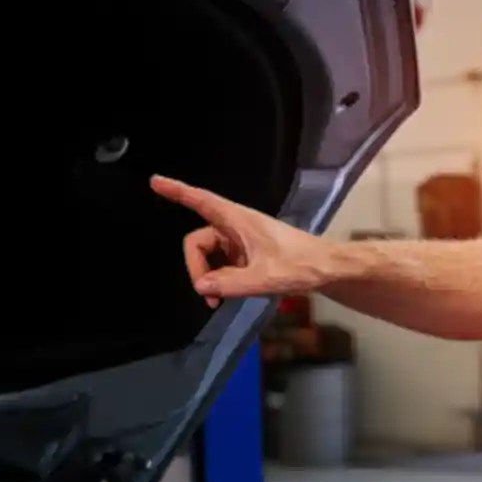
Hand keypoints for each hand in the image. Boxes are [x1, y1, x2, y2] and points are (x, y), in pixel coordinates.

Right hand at [150, 175, 326, 306]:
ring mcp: (240, 240)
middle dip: (198, 269)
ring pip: (209, 256)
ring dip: (210, 277)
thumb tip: (201, 286)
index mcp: (238, 221)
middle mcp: (235, 226)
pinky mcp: (246, 252)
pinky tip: (231, 294)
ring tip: (221, 300)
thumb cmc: (300, 265)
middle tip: (210, 297)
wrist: (325, 268)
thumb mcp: (265, 278)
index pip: (202, 201)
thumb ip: (230, 284)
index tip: (155, 181)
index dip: (178, 191)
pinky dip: (220, 279)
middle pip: (198, 242)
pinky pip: (221, 263)